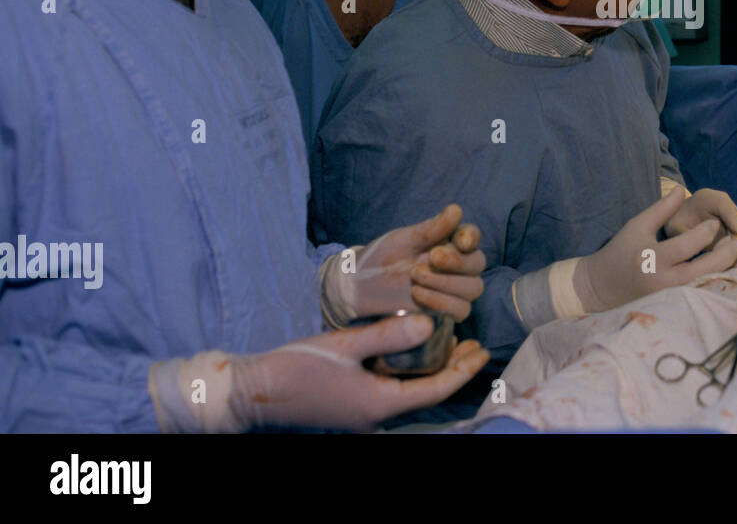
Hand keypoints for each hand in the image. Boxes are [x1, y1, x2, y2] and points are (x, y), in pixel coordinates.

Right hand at [228, 315, 489, 431]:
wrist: (252, 392)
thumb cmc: (297, 368)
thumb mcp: (344, 346)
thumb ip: (389, 334)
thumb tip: (430, 324)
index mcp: (379, 403)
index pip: (435, 390)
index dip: (463, 370)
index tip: (483, 350)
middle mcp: (376, 415)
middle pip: (427, 392)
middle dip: (453, 368)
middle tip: (474, 343)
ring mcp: (364, 413)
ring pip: (410, 391)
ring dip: (432, 369)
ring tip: (453, 343)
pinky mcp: (352, 406)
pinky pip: (392, 390)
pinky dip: (410, 372)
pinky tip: (413, 351)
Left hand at [323, 203, 485, 324]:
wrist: (360, 286)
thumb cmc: (383, 257)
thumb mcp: (405, 239)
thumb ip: (432, 228)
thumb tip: (456, 210)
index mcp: (449, 243)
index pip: (472, 237)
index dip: (471, 238)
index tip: (460, 240)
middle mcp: (457, 266)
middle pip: (478, 263)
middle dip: (457, 261)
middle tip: (431, 258)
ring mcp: (453, 290)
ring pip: (472, 288)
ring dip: (447, 282)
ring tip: (416, 277)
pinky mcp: (446, 312)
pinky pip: (460, 310)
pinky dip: (442, 302)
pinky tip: (419, 295)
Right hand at [574, 186, 736, 311]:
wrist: (602, 288)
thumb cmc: (620, 252)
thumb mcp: (637, 226)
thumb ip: (661, 209)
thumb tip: (682, 189)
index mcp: (652, 258)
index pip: (688, 245)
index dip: (706, 232)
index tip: (716, 223)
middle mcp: (663, 281)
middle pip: (705, 269)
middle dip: (726, 253)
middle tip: (736, 240)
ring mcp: (670, 298)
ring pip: (707, 283)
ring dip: (724, 267)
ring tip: (732, 251)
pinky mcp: (674, 307)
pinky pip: (701, 292)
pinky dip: (714, 279)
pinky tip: (721, 267)